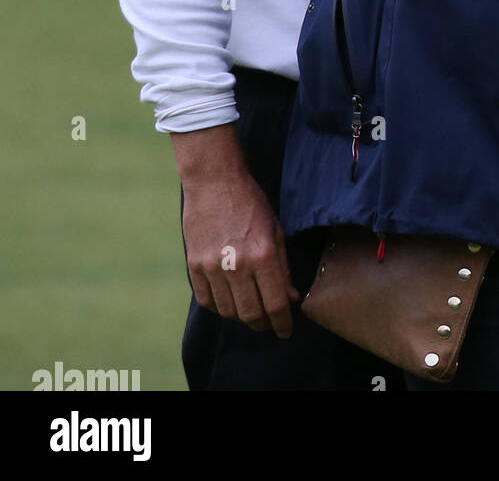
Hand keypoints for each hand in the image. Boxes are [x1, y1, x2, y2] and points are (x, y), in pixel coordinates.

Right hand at [173, 126, 298, 337]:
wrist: (214, 182)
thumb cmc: (250, 202)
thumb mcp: (275, 230)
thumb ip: (283, 267)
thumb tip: (290, 298)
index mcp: (263, 255)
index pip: (276, 304)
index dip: (283, 323)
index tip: (286, 331)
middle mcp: (237, 265)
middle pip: (251, 314)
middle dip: (263, 324)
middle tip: (269, 323)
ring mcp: (212, 267)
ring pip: (228, 311)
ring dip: (242, 316)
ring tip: (250, 309)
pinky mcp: (194, 265)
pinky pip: (207, 300)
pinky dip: (219, 306)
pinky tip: (229, 299)